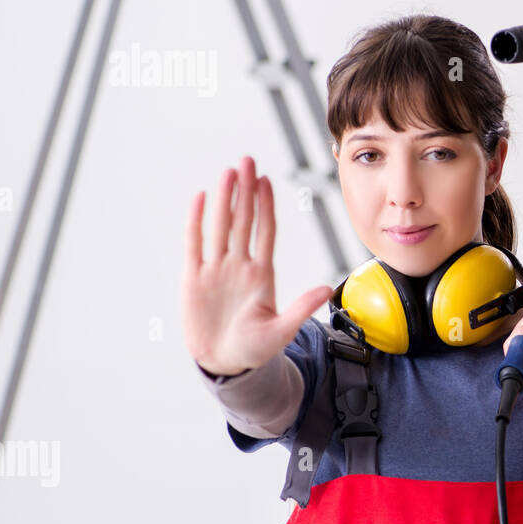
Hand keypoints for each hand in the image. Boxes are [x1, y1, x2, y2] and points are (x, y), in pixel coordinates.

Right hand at [182, 155, 332, 374]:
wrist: (224, 363)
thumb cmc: (254, 349)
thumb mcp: (281, 330)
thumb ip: (302, 308)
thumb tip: (328, 288)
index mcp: (262, 274)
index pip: (265, 231)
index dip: (266, 205)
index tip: (266, 180)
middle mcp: (239, 265)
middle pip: (243, 220)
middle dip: (245, 191)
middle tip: (247, 160)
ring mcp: (216, 269)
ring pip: (220, 226)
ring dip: (224, 199)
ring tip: (228, 172)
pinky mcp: (193, 278)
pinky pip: (194, 243)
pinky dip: (196, 221)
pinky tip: (200, 198)